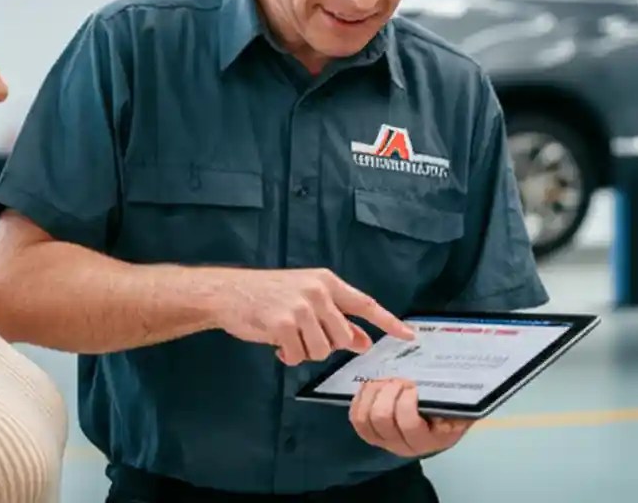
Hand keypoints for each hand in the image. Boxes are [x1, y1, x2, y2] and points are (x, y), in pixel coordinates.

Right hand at [211, 268, 415, 364]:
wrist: (228, 292)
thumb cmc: (268, 296)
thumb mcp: (307, 301)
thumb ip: (337, 319)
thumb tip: (364, 341)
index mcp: (326, 282)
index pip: (365, 304)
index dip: (388, 322)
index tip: (408, 335)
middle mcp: (317, 292)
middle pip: (343, 337)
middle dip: (326, 345)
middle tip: (304, 336)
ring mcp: (301, 307)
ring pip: (322, 350)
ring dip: (305, 351)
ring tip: (288, 337)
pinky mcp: (283, 323)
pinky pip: (299, 356)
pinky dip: (288, 356)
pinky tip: (276, 343)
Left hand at [350, 379, 472, 457]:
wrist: (442, 420)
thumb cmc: (451, 408)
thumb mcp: (460, 405)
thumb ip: (453, 400)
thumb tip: (438, 393)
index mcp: (429, 439)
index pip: (408, 423)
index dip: (406, 400)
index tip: (415, 384)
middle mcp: (404, 446)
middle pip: (381, 418)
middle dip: (388, 391)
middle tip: (401, 379)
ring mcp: (385, 442)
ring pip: (364, 418)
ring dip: (373, 392)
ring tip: (386, 379)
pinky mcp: (371, 435)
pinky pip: (356, 418)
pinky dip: (360, 399)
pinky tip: (372, 386)